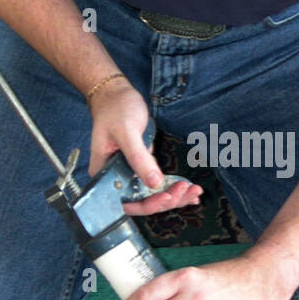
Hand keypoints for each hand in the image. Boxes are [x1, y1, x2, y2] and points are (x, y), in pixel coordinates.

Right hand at [87, 76, 201, 216]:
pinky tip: (190, 191)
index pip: (126, 202)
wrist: (117, 95)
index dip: (147, 204)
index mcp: (105, 175)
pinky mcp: (142, 167)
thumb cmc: (115, 109)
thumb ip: (138, 158)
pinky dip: (174, 188)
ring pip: (154, 195)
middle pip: (144, 201)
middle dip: (167, 199)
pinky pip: (158, 184)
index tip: (166, 196)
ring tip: (194, 191)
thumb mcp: (127, 132)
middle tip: (187, 189)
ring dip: (175, 196)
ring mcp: (130, 174)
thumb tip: (154, 183)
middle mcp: (117, 180)